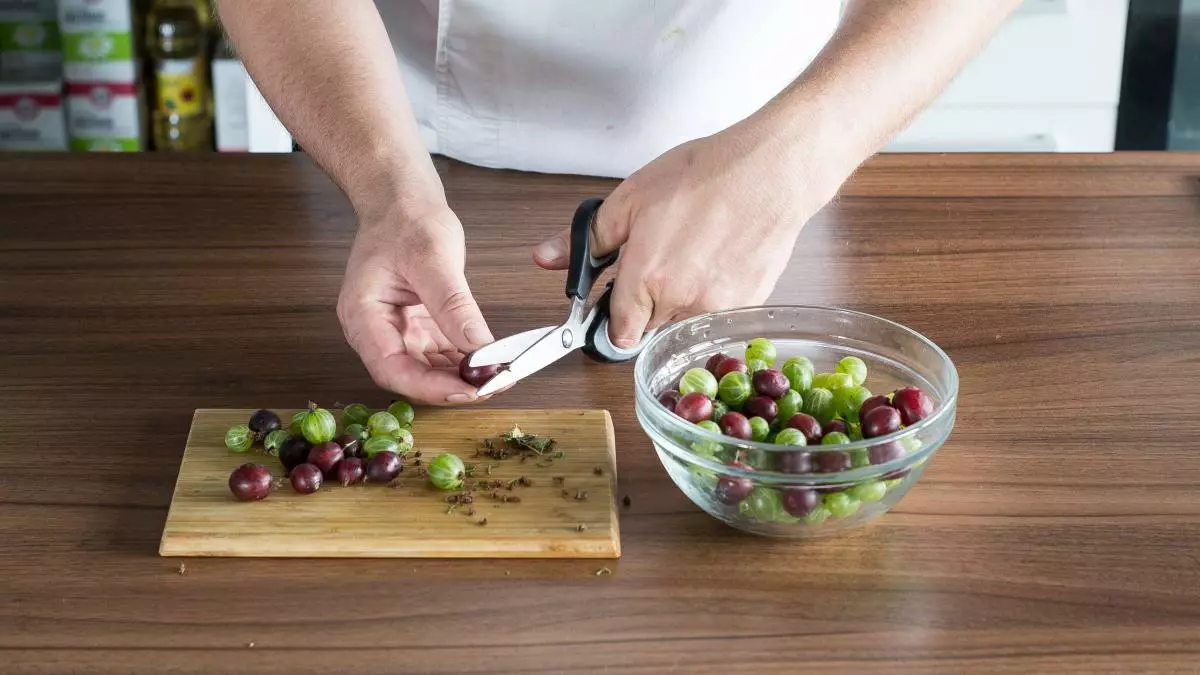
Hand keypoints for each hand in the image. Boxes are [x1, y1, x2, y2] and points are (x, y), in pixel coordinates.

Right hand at [338, 204, 493, 403]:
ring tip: (497, 377)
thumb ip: (454, 305)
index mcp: (362, 314)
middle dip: (450, 387)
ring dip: (459, 378)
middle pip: (408, 375)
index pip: (391, 367)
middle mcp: (374, 329)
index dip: (429, 387)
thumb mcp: (433, 258)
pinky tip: (488, 363)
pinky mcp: (415, 327)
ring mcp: (395, 330)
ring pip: (426, 370)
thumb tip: (480, 346)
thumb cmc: (406, 221)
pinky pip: (438, 354)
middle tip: (492, 386)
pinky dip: (462, 362)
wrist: (402, 202)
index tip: (468, 390)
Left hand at [533, 127, 837, 345]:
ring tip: (693, 251)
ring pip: (684, 320)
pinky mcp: (747, 305)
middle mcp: (682, 301)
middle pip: (650, 326)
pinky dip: (713, 293)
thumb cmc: (705, 176)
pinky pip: (717, 313)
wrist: (772, 170)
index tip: (619, 300)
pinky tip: (719, 256)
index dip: (615, 317)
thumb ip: (586, 240)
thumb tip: (547, 258)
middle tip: (661, 257)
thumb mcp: (630, 199)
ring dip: (681, 298)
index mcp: (647, 277)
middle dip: (648, 301)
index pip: (618, 333)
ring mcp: (717, 307)